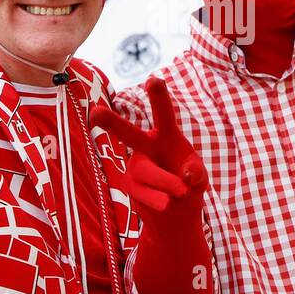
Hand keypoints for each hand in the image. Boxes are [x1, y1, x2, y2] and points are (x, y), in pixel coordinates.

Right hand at [90, 77, 207, 224]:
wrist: (177, 213)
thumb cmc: (190, 184)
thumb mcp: (199, 178)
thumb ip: (196, 173)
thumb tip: (186, 176)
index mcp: (166, 135)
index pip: (163, 113)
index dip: (158, 97)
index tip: (153, 80)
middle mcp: (146, 146)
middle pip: (128, 133)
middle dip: (111, 122)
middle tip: (95, 113)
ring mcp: (136, 166)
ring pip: (145, 170)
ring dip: (166, 181)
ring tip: (182, 192)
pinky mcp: (130, 186)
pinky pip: (142, 191)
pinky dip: (158, 198)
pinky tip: (167, 203)